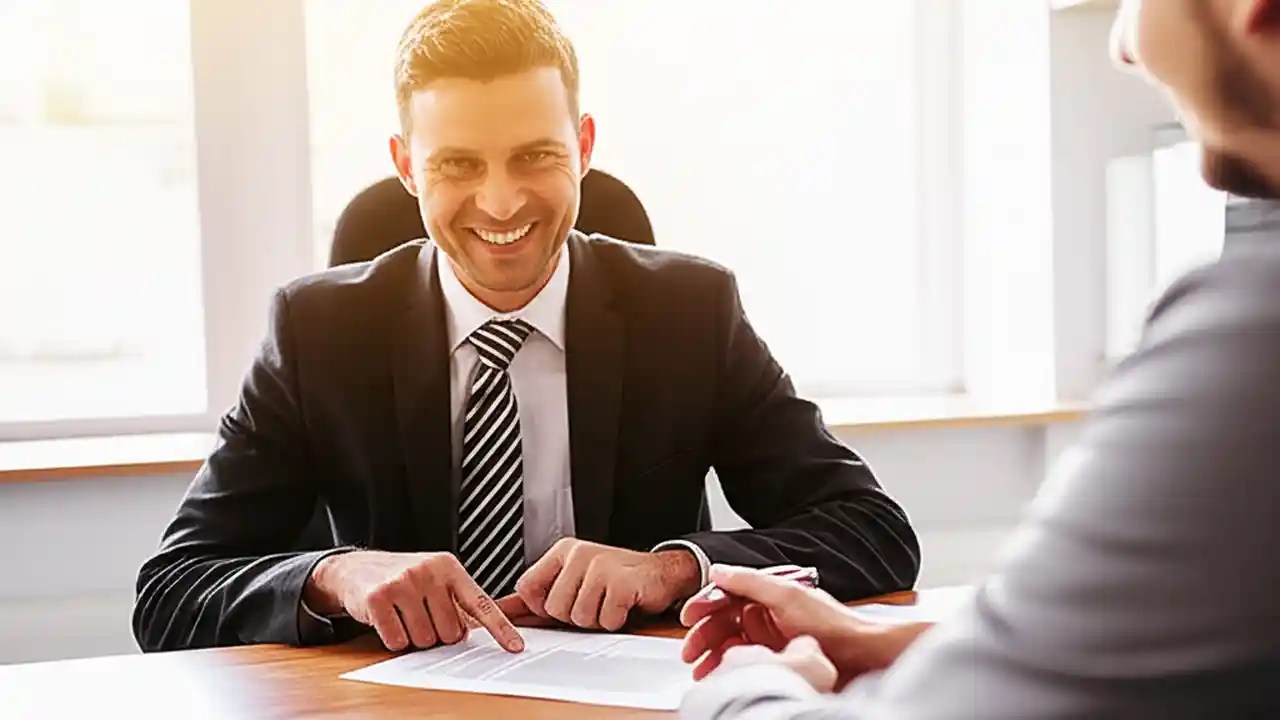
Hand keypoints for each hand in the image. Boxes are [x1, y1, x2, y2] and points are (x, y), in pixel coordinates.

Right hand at [304, 550, 524, 652]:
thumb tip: (482, 632)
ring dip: (414, 637)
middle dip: (437, 633)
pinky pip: (398, 641)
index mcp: (449, 567)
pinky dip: (394, 639)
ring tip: (404, 615)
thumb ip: (458, 601)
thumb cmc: (403, 577)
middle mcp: (428, 572)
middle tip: (421, 615)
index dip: (500, 628)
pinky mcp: (379, 598)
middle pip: (450, 633)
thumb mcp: (435, 579)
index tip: (515, 646)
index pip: (480, 602)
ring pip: (425, 640)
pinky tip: (388, 619)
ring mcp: (403, 583)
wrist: (357, 568)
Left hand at [513, 539, 701, 630]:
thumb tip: (501, 610)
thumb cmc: (616, 580)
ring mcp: (601, 565)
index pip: (527, 589)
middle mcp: (579, 554)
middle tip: (596, 601)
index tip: (567, 601)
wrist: (662, 574)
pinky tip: (624, 605)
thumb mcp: (572, 582)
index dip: (544, 607)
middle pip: (553, 608)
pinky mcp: (621, 582)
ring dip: (597, 619)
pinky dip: (616, 620)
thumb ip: (536, 597)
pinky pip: (605, 619)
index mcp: (563, 552)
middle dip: (574, 616)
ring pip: (578, 617)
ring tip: (610, 602)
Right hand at [682, 564, 926, 685]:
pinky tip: (719, 675)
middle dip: (703, 636)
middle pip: (723, 622)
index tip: (687, 617)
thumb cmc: (832, 623)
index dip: (704, 604)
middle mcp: (766, 614)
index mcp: (768, 593)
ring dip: (711, 655)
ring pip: (729, 644)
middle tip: (689, 652)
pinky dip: (728, 668)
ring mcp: (769, 638)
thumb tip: (718, 570)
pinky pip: (743, 662)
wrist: (862, 656)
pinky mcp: (775, 660)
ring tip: (701, 670)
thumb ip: (750, 581)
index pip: (726, 595)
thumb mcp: (787, 595)